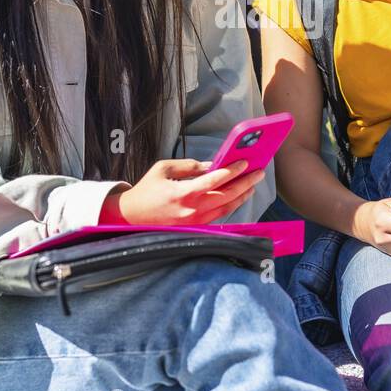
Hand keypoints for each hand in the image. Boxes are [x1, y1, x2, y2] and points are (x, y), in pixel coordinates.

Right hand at [100, 158, 264, 225]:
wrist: (131, 216)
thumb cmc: (146, 190)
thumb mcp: (163, 169)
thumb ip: (188, 166)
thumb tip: (210, 166)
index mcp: (183, 193)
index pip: (215, 181)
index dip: (232, 171)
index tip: (245, 162)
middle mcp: (192, 209)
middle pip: (227, 196)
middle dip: (245, 183)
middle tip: (259, 172)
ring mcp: (194, 221)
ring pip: (226, 209)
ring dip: (241, 196)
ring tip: (252, 184)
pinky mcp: (194, 228)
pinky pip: (217, 216)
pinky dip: (230, 206)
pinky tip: (237, 197)